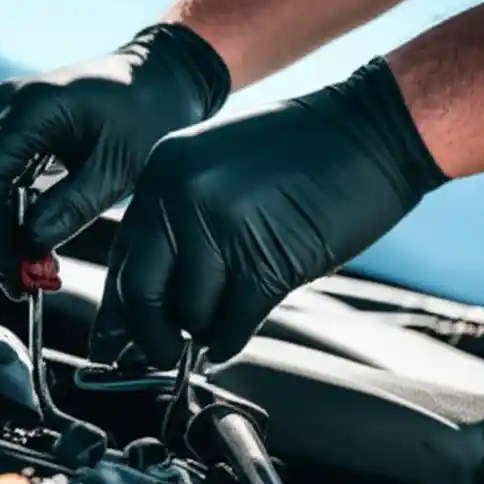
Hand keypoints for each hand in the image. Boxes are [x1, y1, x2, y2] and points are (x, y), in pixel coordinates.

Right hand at [0, 23, 229, 299]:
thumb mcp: (119, 168)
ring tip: (24, 269)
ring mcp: (10, 113)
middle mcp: (9, 104)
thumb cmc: (152, 112)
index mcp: (32, 107)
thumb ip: (70, 208)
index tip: (11, 270)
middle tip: (15, 281)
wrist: (166, 73)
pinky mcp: (20, 126)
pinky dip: (8, 210)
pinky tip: (29, 239)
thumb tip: (29, 248)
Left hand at [95, 58, 447, 367]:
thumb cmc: (301, 150)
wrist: (371, 129)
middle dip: (147, 336)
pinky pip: (232, 323)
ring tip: (216, 327)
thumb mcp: (214, 164)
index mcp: (162, 175)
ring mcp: (221, 230)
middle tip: (158, 355)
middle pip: (140, 293)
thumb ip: (178, 218)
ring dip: (201, 332)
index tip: (112, 341)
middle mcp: (180, 200)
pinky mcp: (266, 262)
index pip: (123, 256)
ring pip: (190, 314)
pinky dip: (229, 342)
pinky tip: (232, 340)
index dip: (117, 307)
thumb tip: (151, 293)